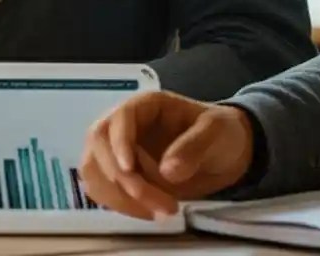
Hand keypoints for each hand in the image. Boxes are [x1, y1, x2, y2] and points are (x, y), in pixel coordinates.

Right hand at [78, 91, 254, 220]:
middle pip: (100, 146)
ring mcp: (116, 150)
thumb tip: (167, 171)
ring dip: (120, 197)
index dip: (119, 142)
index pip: (119, 117)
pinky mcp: (118, 175)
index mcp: (145, 106)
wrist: (223, 155)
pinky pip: (104, 190)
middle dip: (124, 180)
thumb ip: (194, 147)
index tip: (129, 169)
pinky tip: (149, 213)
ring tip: (161, 212)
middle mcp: (123, 125)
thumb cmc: (219, 133)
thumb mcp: (216, 132)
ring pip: (95, 172)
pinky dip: (121, 205)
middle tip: (162, 205)